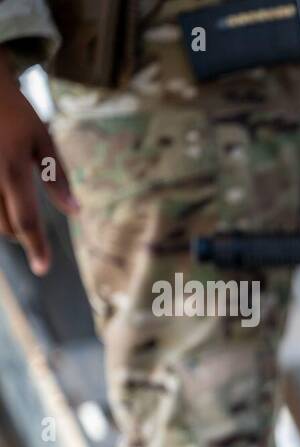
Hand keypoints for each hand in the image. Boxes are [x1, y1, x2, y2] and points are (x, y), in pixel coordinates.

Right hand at [0, 47, 77, 275]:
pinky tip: (3, 203)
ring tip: (14, 214)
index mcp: (12, 168)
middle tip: (29, 228)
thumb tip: (77, 212)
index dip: (36, 246)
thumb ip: (58, 178)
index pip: (26, 219)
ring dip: (1, 223)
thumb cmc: (14, 110)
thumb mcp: (43, 139)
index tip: (43, 269)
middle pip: (3, 224)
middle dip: (19, 233)